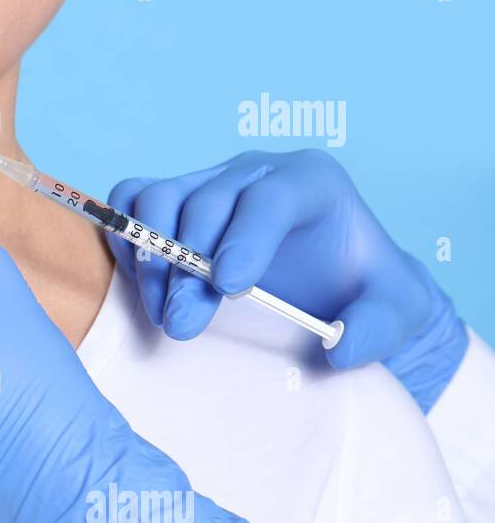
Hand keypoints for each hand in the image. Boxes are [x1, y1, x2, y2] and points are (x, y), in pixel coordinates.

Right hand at [107, 149, 468, 411]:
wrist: (329, 284)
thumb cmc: (358, 289)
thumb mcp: (395, 309)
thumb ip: (380, 327)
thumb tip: (338, 349)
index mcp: (310, 182)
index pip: (270, 198)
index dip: (245, 239)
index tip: (230, 287)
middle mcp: (253, 173)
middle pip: (206, 204)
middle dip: (190, 269)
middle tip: (184, 325)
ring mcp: (206, 182)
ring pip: (160, 198)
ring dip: (152, 258)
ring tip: (163, 312)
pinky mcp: (172, 201)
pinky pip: (131, 199)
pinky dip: (127, 236)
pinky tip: (143, 283)